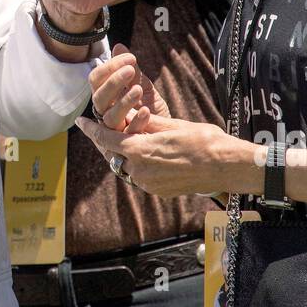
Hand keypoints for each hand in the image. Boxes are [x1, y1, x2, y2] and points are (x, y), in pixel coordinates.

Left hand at [75, 107, 252, 198]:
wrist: (226, 166)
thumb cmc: (202, 141)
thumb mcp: (170, 125)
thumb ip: (145, 123)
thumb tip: (128, 115)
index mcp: (139, 151)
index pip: (106, 139)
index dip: (91, 129)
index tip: (80, 121)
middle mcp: (140, 171)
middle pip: (115, 155)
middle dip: (112, 142)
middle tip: (110, 128)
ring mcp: (149, 184)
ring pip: (128, 167)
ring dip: (128, 155)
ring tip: (137, 140)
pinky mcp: (159, 192)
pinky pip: (142, 177)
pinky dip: (142, 166)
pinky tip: (153, 155)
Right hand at [87, 43, 170, 129]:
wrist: (167, 133)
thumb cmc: (149, 107)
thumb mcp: (142, 85)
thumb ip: (131, 69)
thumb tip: (118, 46)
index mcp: (105, 96)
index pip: (96, 79)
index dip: (109, 67)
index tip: (130, 58)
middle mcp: (106, 113)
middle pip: (99, 98)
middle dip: (113, 82)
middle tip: (130, 70)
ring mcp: (116, 130)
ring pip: (110, 118)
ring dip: (123, 102)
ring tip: (139, 89)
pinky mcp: (129, 144)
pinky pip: (129, 134)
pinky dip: (138, 122)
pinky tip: (147, 111)